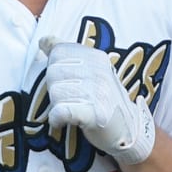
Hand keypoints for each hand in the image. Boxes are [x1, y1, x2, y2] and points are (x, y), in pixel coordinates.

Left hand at [39, 37, 156, 165]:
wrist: (128, 130)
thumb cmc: (103, 100)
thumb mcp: (92, 71)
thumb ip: (68, 55)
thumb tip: (43, 40)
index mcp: (97, 58)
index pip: (59, 52)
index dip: (55, 70)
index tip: (68, 82)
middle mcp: (99, 72)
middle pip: (53, 73)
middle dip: (55, 89)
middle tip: (70, 100)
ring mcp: (98, 93)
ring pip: (55, 93)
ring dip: (57, 106)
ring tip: (72, 111)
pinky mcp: (95, 115)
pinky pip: (62, 111)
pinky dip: (56, 118)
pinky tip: (61, 121)